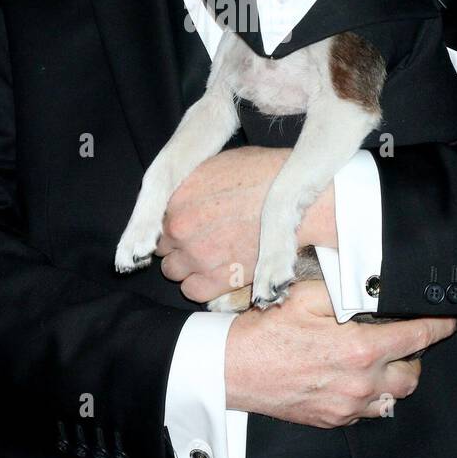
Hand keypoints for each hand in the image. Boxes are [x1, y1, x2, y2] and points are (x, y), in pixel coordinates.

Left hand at [155, 147, 335, 302]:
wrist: (298, 203)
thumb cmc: (265, 177)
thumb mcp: (218, 166)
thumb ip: (191, 185)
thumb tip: (182, 196)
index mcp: (177, 197)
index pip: (158, 221)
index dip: (175, 224)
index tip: (191, 226)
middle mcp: (181, 227)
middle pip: (164, 247)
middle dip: (180, 246)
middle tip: (203, 241)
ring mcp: (198, 255)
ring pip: (173, 271)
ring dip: (187, 267)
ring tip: (211, 258)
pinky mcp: (217, 279)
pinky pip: (192, 292)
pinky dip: (201, 286)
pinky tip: (216, 273)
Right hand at [224, 280, 456, 425]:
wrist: (234, 370)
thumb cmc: (267, 332)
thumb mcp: (308, 297)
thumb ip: (347, 292)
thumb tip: (375, 291)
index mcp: (360, 349)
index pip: (418, 338)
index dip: (439, 327)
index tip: (449, 321)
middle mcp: (361, 383)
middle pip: (412, 376)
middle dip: (413, 357)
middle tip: (400, 340)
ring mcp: (347, 406)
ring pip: (393, 399)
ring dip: (392, 378)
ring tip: (377, 360)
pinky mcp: (333, 419)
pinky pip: (367, 411)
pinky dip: (369, 395)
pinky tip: (351, 376)